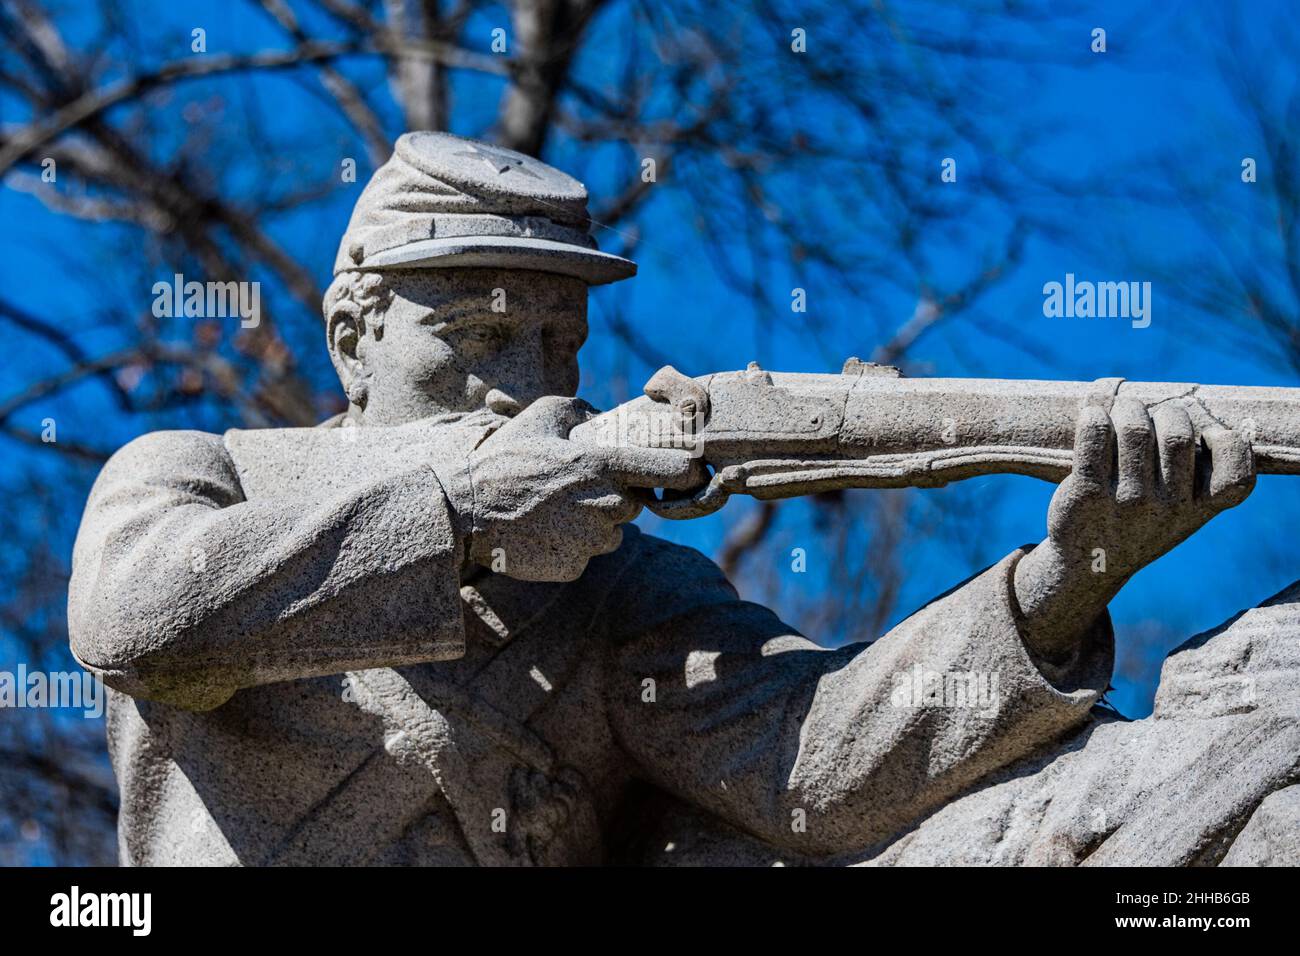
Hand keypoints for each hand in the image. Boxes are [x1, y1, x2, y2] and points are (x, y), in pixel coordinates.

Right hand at [451, 395, 701, 581]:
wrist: (464, 510)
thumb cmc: (505, 456)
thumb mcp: (544, 414)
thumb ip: (586, 411)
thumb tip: (607, 418)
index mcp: (604, 465)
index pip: (672, 470)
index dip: (686, 472)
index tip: (692, 473)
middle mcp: (606, 505)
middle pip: (632, 504)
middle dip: (614, 497)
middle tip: (573, 488)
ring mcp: (591, 541)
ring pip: (610, 533)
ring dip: (592, 523)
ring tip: (552, 510)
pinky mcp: (574, 568)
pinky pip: (585, 555)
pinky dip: (569, 545)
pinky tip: (542, 531)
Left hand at [1014, 397, 1254, 658]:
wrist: (1086, 565)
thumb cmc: (1137, 524)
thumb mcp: (1176, 513)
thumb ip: (1192, 475)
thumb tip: (1183, 407)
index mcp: (1198, 511)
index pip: (1236, 474)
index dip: (1227, 441)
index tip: (1206, 436)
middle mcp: (1167, 508)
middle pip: (1177, 434)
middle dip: (1164, 411)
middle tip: (1150, 415)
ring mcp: (1126, 501)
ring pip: (1135, 428)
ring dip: (1127, 409)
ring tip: (1120, 411)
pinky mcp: (1086, 493)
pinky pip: (1094, 436)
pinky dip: (1094, 416)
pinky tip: (1093, 416)